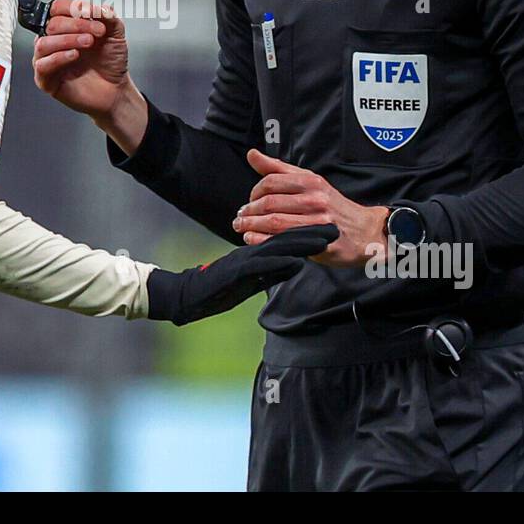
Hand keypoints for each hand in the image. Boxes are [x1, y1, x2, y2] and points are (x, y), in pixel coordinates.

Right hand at [31, 0, 146, 152]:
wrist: (115, 88)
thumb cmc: (110, 62)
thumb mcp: (115, 33)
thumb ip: (109, 17)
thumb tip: (101, 6)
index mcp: (66, 26)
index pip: (58, 8)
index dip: (74, 7)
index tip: (92, 12)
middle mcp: (54, 40)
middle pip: (52, 23)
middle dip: (77, 24)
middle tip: (97, 31)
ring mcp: (48, 59)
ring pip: (43, 42)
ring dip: (68, 39)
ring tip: (88, 42)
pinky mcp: (46, 79)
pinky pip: (42, 65)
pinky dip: (58, 57)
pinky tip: (74, 55)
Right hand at [145, 223, 338, 324]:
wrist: (188, 296)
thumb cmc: (217, 288)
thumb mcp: (250, 280)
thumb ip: (271, 271)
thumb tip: (294, 264)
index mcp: (256, 253)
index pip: (284, 239)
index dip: (307, 233)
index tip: (330, 229)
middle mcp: (252, 253)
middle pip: (285, 238)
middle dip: (311, 233)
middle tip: (334, 227)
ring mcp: (245, 262)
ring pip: (276, 247)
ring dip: (301, 243)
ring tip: (322, 239)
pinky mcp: (236, 273)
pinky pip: (261, 266)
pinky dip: (280, 263)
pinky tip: (295, 261)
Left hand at [232, 149, 388, 268]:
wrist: (365, 231)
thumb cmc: (333, 205)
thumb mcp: (309, 181)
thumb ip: (279, 169)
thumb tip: (251, 154)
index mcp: (311, 181)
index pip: (271, 182)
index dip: (253, 192)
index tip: (249, 201)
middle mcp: (315, 199)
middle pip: (269, 203)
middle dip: (248, 211)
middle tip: (240, 218)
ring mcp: (318, 221)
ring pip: (274, 222)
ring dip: (251, 226)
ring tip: (242, 228)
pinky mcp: (319, 242)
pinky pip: (284, 240)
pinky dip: (262, 240)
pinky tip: (253, 240)